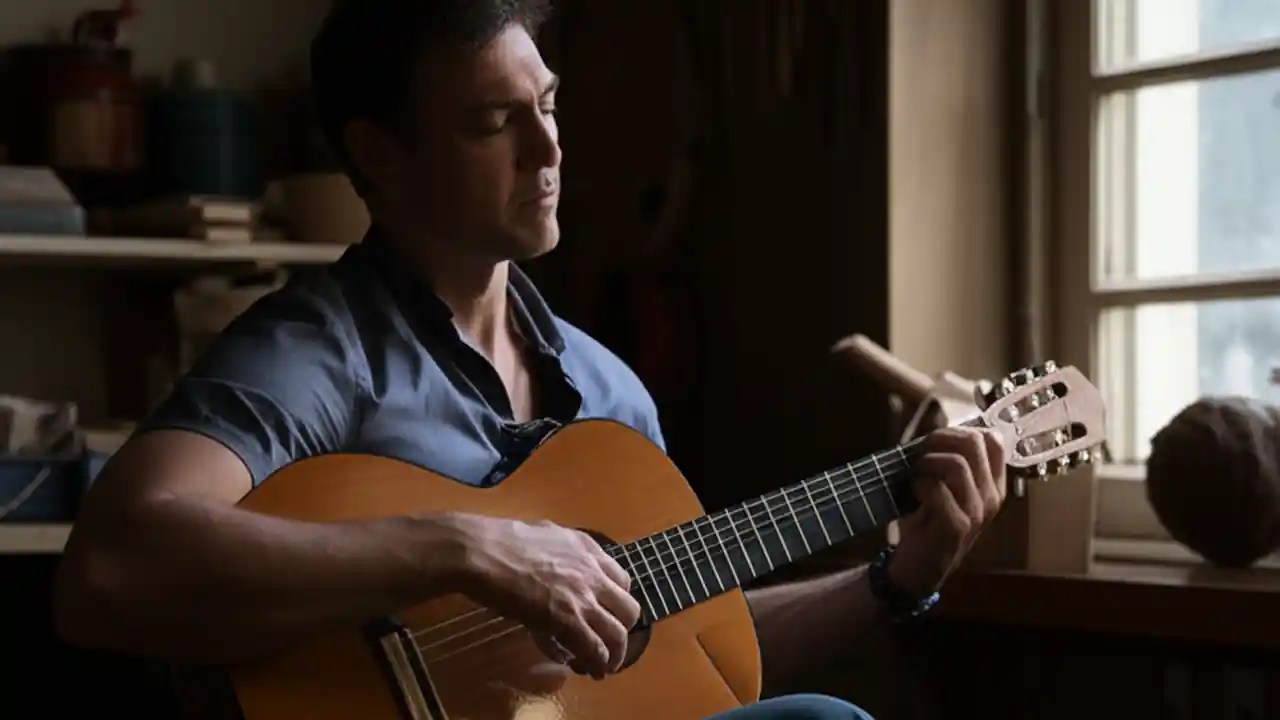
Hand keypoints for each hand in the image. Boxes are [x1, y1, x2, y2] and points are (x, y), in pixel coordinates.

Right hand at [450, 515, 641, 678]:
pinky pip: (594, 648)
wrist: (484, 552)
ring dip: (613, 655)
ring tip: (604, 666)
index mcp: (588, 549)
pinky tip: (590, 670)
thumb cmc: (502, 541)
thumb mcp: (545, 536)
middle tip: (608, 643)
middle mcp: (593, 573)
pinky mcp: (567, 620)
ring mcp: (582, 598)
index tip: (606, 615)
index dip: (616, 603)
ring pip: (617, 634)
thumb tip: (558, 570)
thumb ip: (561, 553)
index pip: (622, 581)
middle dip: (622, 630)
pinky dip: (596, 663)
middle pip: (629, 610)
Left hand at [888, 426, 1007, 598]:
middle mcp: (991, 497)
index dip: (962, 429)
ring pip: (957, 464)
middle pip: (976, 443)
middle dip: (941, 438)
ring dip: (927, 461)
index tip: (938, 439)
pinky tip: (913, 491)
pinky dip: (920, 483)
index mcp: (992, 486)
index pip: (994, 441)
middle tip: (921, 450)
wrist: (918, 570)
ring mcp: (977, 513)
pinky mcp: (957, 526)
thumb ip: (950, 464)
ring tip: (916, 472)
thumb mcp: (947, 491)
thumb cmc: (929, 524)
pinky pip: (939, 489)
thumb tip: (940, 433)